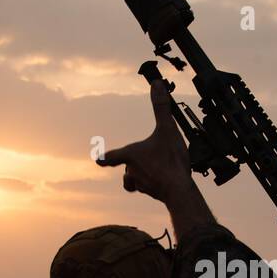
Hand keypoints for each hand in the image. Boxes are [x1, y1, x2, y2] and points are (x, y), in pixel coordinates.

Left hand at [98, 80, 216, 238]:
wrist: (179, 190)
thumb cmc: (170, 160)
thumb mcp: (167, 128)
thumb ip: (160, 107)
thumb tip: (156, 84)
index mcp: (130, 154)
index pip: (109, 157)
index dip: (103, 157)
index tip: (97, 158)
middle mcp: (132, 170)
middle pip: (126, 167)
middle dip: (133, 163)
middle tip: (148, 158)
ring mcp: (141, 184)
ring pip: (134, 180)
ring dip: (140, 175)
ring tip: (155, 171)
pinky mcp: (152, 193)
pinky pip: (147, 188)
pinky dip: (152, 185)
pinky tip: (162, 183)